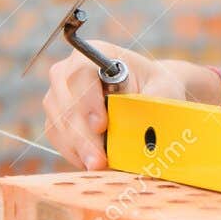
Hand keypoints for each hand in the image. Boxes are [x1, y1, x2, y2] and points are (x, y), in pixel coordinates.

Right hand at [41, 41, 196, 169]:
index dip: (87, 100)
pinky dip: (72, 151)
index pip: (81, 74)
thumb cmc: (156, 86)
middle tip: (99, 160)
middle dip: (81, 134)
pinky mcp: (57, 116)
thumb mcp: (164, 87)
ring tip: (97, 166)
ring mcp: (59, 94)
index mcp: (97, 53)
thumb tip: (144, 111)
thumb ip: (156, 95)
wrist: (147, 93)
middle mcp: (70, 70)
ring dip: (75, 146)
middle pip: (63, 101)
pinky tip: (89, 163)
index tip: (102, 125)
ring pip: (57, 121)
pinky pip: (56, 135)